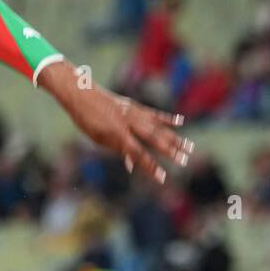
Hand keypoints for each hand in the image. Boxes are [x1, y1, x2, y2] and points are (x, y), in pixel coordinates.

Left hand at [38, 61, 193, 183]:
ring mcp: (133, 112)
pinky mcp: (134, 105)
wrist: (80, 93)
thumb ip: (117, 149)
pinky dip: (167, 118)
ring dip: (174, 137)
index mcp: (116, 133)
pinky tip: (181, 122)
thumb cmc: (86, 120)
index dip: (150, 167)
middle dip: (169, 151)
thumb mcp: (98, 138)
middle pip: (153, 138)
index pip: (137, 154)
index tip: (162, 178)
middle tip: (184, 161)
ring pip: (158, 127)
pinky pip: (153, 113)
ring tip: (189, 147)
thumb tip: (133, 164)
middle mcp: (128, 122)